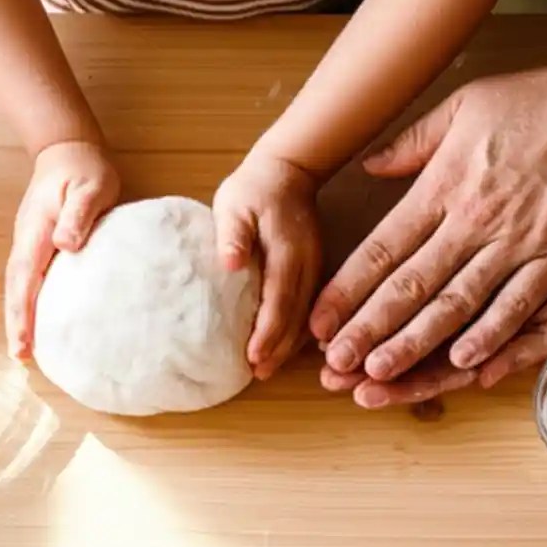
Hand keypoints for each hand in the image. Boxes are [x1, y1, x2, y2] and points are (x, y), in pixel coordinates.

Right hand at [6, 140, 119, 358]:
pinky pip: (31, 279)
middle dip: (16, 322)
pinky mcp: (39, 246)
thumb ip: (78, 214)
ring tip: (26, 349)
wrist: (68, 151)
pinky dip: (31, 301)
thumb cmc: (83, 169)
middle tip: (20, 356)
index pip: (25, 276)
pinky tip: (42, 321)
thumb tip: (65, 245)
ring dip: (20, 315)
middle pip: (15, 287)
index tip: (23, 340)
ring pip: (20, 285)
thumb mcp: (89, 187)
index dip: (23, 311)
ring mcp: (30, 244)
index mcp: (36, 231)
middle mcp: (27, 241)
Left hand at [213, 152, 323, 379]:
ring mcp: (315, 268)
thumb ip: (232, 235)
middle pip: (296, 316)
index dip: (267, 333)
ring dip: (289, 345)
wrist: (286, 172)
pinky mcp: (315, 271)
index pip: (278, 300)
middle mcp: (307, 264)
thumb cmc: (252, 190)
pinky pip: (311, 308)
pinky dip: (300, 331)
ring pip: (307, 316)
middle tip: (259, 374)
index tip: (253, 358)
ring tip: (269, 369)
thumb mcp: (234, 205)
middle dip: (278, 349)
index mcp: (286, 251)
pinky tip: (287, 349)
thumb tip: (230, 264)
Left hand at [310, 63, 546, 385]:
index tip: (319, 320)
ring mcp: (518, 239)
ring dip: (415, 342)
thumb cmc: (538, 100)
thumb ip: (414, 143)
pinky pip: (519, 303)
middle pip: (410, 283)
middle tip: (334, 364)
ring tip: (378, 373)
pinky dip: (491, 335)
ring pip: (457, 302)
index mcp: (444, 184)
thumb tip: (369, 167)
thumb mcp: (465, 105)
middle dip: (368, 328)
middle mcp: (474, 218)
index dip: (347, 288)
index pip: (382, 247)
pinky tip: (461, 364)